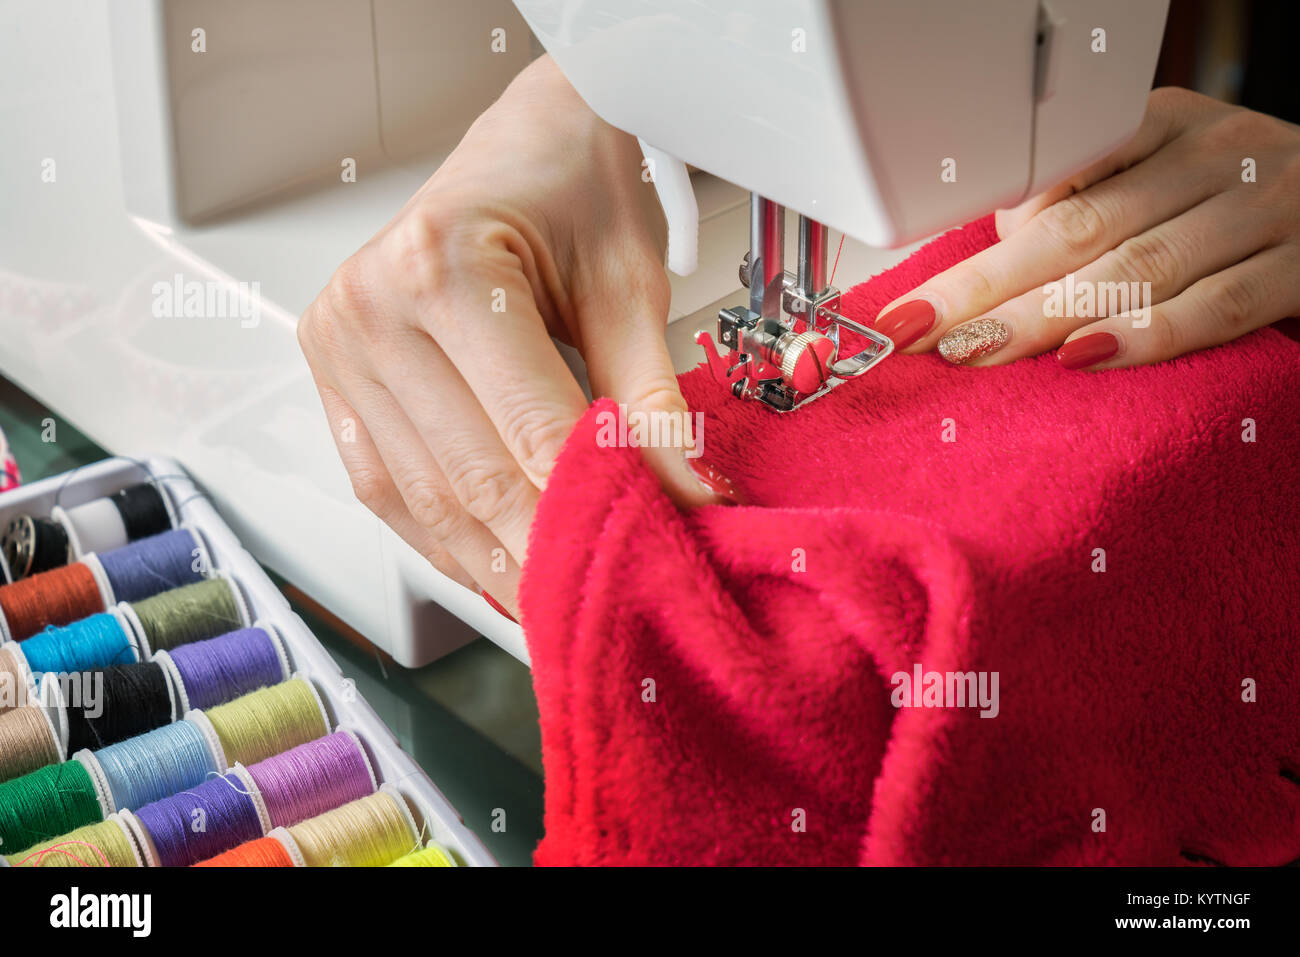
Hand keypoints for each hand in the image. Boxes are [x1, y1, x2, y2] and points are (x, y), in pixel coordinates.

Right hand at [298, 56, 719, 619]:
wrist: (525, 141)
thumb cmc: (572, 187)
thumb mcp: (628, 285)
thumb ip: (650, 401)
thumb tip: (680, 496)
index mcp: (444, 267)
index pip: (531, 431)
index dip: (593, 509)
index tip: (647, 558)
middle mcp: (373, 305)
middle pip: (470, 476)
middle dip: (543, 555)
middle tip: (601, 605)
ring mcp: (340, 340)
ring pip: (420, 496)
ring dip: (487, 563)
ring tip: (546, 605)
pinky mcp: (332, 371)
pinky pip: (382, 482)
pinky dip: (438, 537)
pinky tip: (483, 566)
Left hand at [873, 87, 1299, 368]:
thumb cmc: (1237, 206)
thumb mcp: (1163, 178)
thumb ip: (1088, 206)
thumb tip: (991, 258)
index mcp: (1166, 126)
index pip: (1059, 182)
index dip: (981, 247)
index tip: (918, 301)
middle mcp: (1215, 157)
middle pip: (1081, 230)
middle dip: (991, 289)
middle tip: (924, 332)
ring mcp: (1265, 208)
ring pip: (1138, 268)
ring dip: (1047, 317)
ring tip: (978, 352)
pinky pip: (1218, 305)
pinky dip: (1148, 333)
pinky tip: (1086, 357)